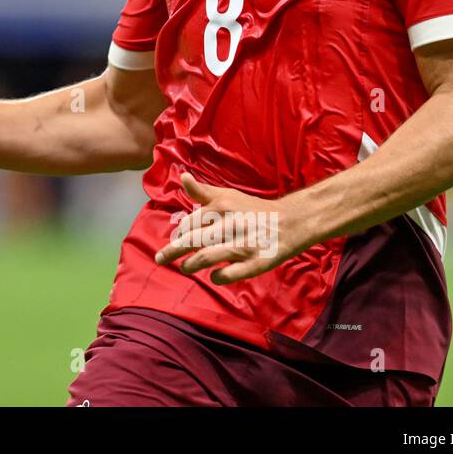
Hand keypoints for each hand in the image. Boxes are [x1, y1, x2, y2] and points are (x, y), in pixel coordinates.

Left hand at [153, 172, 315, 284]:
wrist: (291, 221)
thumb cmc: (252, 209)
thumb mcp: (227, 195)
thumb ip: (202, 191)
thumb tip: (181, 176)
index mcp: (221, 207)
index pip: (188, 224)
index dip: (179, 234)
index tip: (178, 239)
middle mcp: (230, 224)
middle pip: (193, 241)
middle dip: (172, 251)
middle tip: (161, 258)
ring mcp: (243, 245)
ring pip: (207, 257)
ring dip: (191, 265)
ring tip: (185, 267)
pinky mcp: (257, 263)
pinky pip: (231, 274)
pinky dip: (218, 276)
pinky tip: (214, 275)